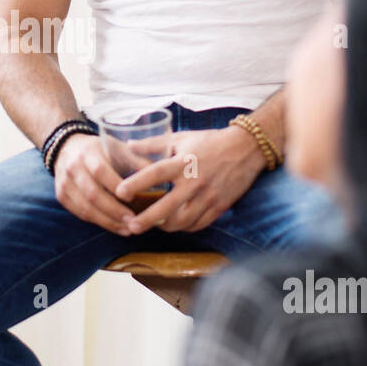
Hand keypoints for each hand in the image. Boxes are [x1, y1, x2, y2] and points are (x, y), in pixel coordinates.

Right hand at [52, 133, 134, 235]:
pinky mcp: (61, 196)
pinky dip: (99, 222)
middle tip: (134, 221)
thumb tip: (160, 174)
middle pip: (92, 194)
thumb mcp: (117, 147)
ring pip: (85, 208)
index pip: (100, 171)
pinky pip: (80, 214)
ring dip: (108, 222)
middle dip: (114, 210)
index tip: (134, 198)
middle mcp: (73, 168)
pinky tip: (115, 227)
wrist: (67, 148)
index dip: (116, 186)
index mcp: (88, 153)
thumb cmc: (100, 149)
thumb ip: (136, 160)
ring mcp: (64, 184)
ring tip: (127, 229)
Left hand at [116, 126, 264, 235]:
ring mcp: (209, 196)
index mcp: (184, 162)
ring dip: (165, 227)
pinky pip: (199, 224)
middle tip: (131, 226)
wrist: (246, 148)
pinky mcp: (220, 206)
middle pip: (167, 206)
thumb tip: (129, 146)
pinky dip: (185, 227)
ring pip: (183, 220)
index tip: (120, 192)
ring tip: (153, 226)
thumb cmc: (210, 142)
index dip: (136, 183)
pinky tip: (175, 225)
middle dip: (147, 219)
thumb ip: (154, 144)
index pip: (156, 173)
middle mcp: (195, 181)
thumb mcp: (181, 138)